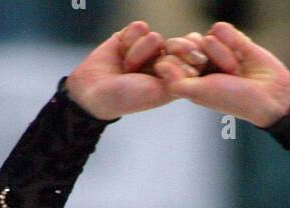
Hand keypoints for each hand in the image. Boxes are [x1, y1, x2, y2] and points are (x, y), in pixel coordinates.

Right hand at [66, 20, 196, 120]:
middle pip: (177, 43)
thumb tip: (195, 52)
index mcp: (174, 79)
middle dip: (166, 51)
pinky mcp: (131, 37)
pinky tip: (120, 53)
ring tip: (128, 68)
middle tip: (158, 64)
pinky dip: (128, 40)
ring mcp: (147, 49)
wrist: (94, 91)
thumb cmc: (127, 98)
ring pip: (154, 36)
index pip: (192, 59)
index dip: (189, 56)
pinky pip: (138, 27)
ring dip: (138, 53)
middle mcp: (163, 62)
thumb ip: (179, 74)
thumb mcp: (158, 92)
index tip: (185, 62)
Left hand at [153, 21, 289, 127]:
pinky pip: (222, 28)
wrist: (270, 94)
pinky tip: (243, 55)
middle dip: (199, 53)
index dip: (179, 60)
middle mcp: (200, 67)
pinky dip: (233, 40)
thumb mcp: (201, 94)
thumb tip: (159, 65)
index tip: (195, 72)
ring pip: (205, 35)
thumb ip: (176, 82)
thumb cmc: (235, 99)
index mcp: (188, 82)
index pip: (169, 58)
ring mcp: (216, 53)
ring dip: (221, 52)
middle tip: (213, 67)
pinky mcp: (232, 41)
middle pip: (184, 43)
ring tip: (235, 69)